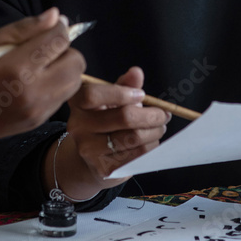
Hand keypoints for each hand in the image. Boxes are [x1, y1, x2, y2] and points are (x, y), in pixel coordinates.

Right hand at [0, 7, 85, 143]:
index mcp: (17, 70)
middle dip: (64, 51)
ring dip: (63, 69)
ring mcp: (37, 112)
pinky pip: (61, 97)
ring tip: (36, 66)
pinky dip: (55, 85)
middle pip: (76, 63)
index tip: (48, 27)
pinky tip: (31, 83)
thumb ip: (26, 29)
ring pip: (74, 82)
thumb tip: (57, 16)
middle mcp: (33, 94)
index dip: (57, 29)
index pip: (59, 41)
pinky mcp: (38, 122)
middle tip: (42, 49)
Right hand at [44, 67, 169, 199]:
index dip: (120, 93)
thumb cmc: (105, 121)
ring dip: (154, 131)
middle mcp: (78, 126)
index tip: (141, 95)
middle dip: (150, 115)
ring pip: (133, 137)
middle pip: (122, 117)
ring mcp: (88, 149)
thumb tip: (136, 72)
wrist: (93, 158)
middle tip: (163, 114)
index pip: (93, 95)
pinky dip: (151, 146)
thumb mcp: (112, 99)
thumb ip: (125, 85)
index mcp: (78, 103)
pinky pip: (136, 155)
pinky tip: (151, 141)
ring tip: (160, 127)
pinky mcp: (103, 168)